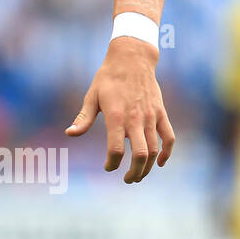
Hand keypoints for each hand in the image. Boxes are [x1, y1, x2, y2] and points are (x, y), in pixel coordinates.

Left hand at [67, 37, 174, 182]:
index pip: (115, 148)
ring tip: (139, 175)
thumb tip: (70, 133)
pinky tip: (160, 162)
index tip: (108, 167)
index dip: (112, 162)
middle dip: (134, 172)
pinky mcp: (161, 113)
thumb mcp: (92, 96)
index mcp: (116, 116)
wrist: (132, 59)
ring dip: (148, 167)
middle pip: (140, 154)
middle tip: (127, 179)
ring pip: (154, 149)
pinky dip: (167, 152)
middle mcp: (136, 118)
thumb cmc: (108, 78)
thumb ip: (84, 117)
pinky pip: (169, 137)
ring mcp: (151, 116)